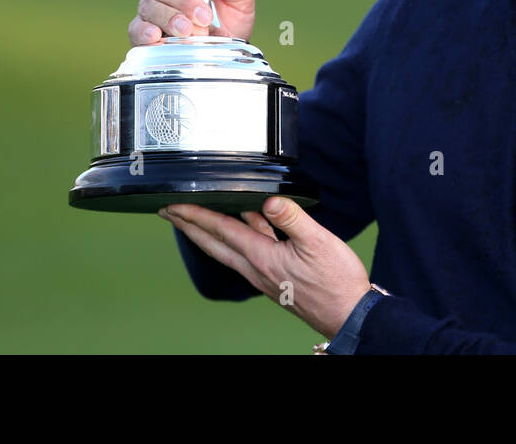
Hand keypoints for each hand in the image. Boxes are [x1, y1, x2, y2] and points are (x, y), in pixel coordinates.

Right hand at [128, 0, 255, 44]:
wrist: (230, 49)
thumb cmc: (231, 16)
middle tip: (203, 15)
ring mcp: (153, 11)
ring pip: (149, 6)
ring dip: (172, 18)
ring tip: (193, 32)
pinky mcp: (146, 35)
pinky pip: (136, 29)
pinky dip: (145, 32)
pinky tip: (157, 36)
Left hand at [160, 198, 371, 339]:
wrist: (348, 315)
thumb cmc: (336, 282)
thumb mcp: (318, 242)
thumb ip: (292, 218)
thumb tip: (269, 200)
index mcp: (262, 258)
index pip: (222, 231)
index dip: (196, 215)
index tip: (174, 205)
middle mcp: (256, 269)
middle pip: (214, 244)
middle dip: (188, 227)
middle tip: (168, 213)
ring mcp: (264, 276)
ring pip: (228, 250)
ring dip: (207, 233)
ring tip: (194, 220)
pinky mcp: (274, 279)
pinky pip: (247, 253)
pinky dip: (236, 237)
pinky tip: (245, 227)